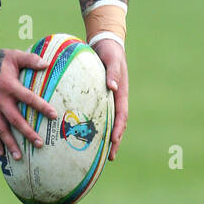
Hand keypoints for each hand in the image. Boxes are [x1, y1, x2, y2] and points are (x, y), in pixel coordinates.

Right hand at [0, 47, 57, 158]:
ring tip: (19, 157)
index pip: (28, 98)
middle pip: (14, 120)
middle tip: (39, 144)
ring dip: (9, 144)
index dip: (41, 107)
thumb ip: (31, 60)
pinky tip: (1, 153)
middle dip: (27, 133)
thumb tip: (47, 64)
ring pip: (0, 129)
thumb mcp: (14, 55)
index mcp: (9, 86)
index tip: (53, 115)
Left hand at [92, 39, 128, 159]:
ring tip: (98, 155)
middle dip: (114, 142)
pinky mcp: (98, 98)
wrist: (105, 45)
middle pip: (116, 125)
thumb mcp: (112, 60)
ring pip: (107, 122)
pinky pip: (95, 114)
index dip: (119, 129)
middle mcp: (115, 100)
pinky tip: (82, 135)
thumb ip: (112, 72)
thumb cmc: (110, 52)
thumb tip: (112, 86)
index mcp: (121, 94)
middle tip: (110, 157)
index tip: (114, 141)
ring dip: (104, 138)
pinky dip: (92, 126)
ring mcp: (108, 100)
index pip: (122, 116)